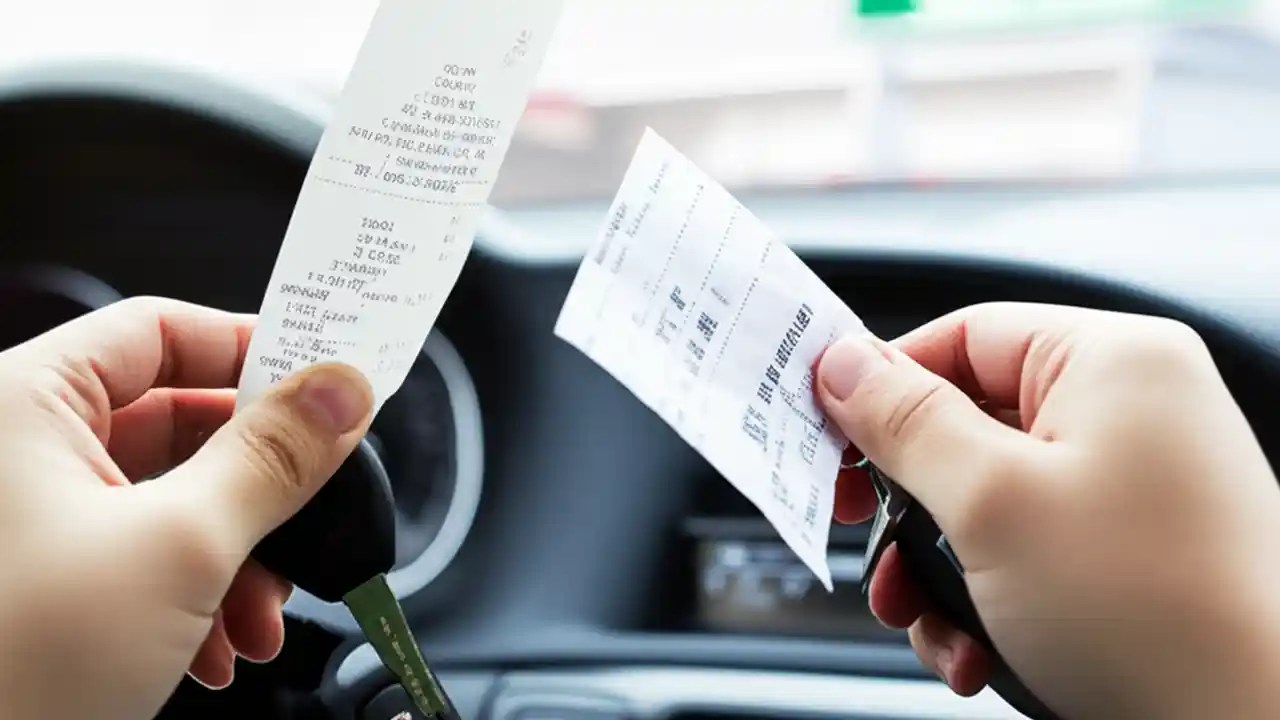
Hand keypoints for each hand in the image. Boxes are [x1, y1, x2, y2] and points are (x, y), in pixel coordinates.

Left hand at [0, 297, 372, 719]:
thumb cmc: (16, 669)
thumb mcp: (179, 547)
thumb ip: (273, 459)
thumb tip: (341, 390)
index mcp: (22, 404)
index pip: (160, 331)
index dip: (251, 350)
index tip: (324, 384)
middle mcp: (18, 451)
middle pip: (175, 423)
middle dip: (253, 490)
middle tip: (307, 514)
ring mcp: (29, 518)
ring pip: (169, 499)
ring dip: (235, 557)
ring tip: (258, 616)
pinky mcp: (44, 578)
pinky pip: (142, 553)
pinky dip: (194, 594)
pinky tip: (217, 646)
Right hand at [818, 303, 1279, 719]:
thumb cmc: (1152, 614)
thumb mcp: (992, 504)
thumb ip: (905, 422)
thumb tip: (842, 364)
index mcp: (1113, 361)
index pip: (962, 335)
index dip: (882, 386)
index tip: (828, 441)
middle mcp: (1134, 408)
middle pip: (969, 423)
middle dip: (912, 505)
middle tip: (874, 548)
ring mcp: (1140, 480)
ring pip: (991, 498)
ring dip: (941, 566)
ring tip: (931, 623)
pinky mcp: (1137, 546)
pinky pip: (1031, 545)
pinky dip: (988, 596)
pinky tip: (980, 651)